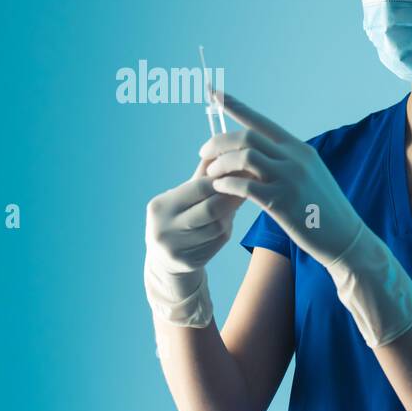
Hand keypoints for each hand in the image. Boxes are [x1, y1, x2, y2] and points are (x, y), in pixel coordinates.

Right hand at [143, 155, 244, 325]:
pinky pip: (217, 241)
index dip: (223, 179)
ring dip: (230, 214)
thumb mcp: (184, 197)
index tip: (243, 171)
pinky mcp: (187, 262)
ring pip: (217, 226)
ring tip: (236, 204)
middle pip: (210, 209)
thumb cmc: (179, 218)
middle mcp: (162, 227)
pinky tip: (227, 222)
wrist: (164, 258)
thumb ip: (202, 176)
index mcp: (160, 206)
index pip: (199, 187)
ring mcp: (174, 247)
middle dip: (232, 196)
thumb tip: (223, 148)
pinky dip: (226, 229)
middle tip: (251, 186)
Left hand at [198, 89, 364, 267]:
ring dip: (220, 164)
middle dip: (218, 142)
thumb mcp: (310, 176)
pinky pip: (244, 187)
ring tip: (210, 175)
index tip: (212, 92)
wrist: (346, 238)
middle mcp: (295, 159)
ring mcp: (290, 179)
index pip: (260, 121)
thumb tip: (261, 153)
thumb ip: (287, 161)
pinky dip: (226, 185)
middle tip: (203, 153)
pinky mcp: (283, 202)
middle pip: (247, 136)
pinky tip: (219, 190)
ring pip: (244, 157)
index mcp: (300, 149)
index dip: (233, 105)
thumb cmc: (324, 211)